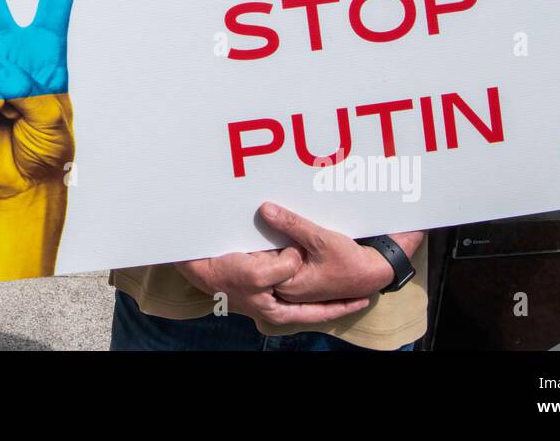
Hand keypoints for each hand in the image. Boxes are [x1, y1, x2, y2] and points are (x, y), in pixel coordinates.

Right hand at [175, 202, 371, 325]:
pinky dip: (297, 258)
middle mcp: (275, 300)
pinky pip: (286, 264)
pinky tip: (304, 246)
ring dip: (316, 273)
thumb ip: (285, 268)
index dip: (340, 306)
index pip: (318, 312)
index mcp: (278, 309)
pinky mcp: (260, 270)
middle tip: (356, 288)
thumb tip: (297, 255)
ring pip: (300, 282)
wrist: (197, 265)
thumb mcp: (258, 274)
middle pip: (311, 300)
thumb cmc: (225, 273)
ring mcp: (267, 286)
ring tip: (338, 267)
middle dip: (331, 293)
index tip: (362, 299)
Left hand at [267, 205, 405, 302]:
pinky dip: (286, 247)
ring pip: (277, 260)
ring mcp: (296, 286)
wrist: (373, 272)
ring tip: (273, 219)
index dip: (257, 241)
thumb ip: (292, 224)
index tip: (253, 220)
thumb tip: (266, 210)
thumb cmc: (349, 261)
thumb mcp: (320, 238)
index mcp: (289, 285)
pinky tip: (287, 230)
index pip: (260, 262)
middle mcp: (289, 290)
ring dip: (276, 242)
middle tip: (260, 216)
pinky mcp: (303, 278)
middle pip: (268, 261)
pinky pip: (287, 261)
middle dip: (265, 241)